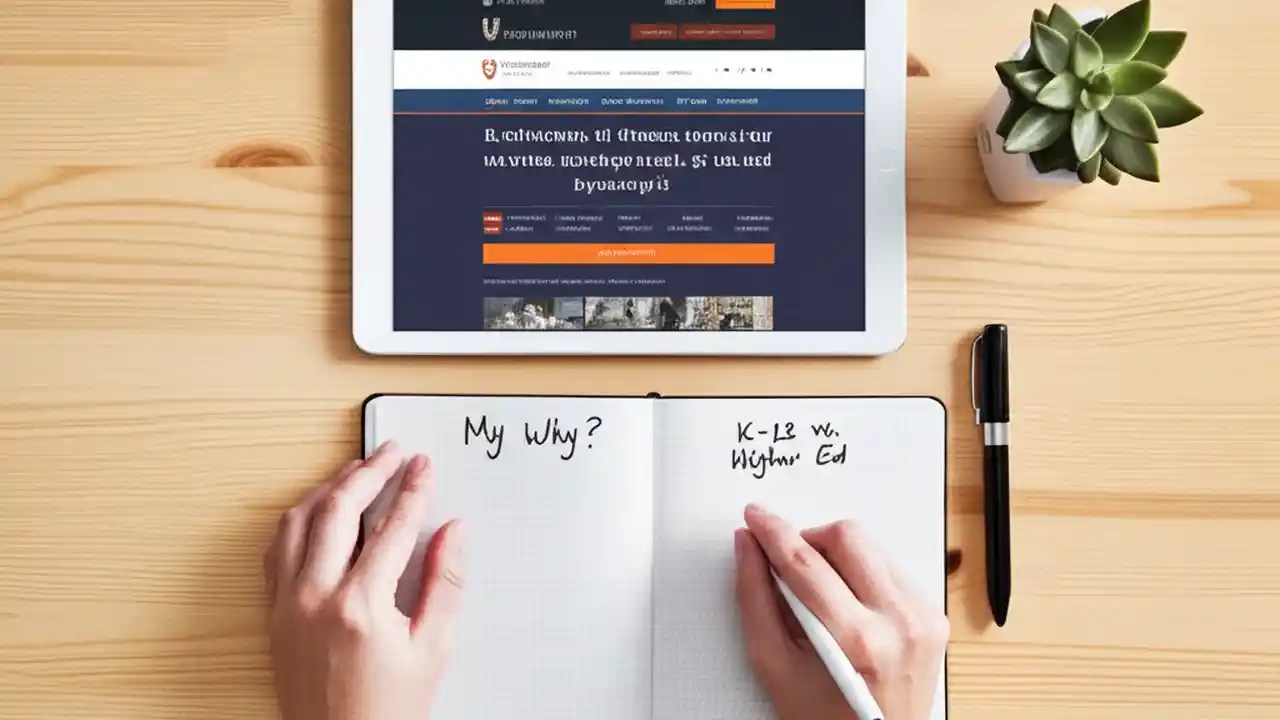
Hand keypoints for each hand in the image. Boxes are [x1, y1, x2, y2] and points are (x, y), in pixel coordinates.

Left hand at [263, 441, 464, 719]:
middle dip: (370, 472)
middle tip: (392, 453)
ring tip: (357, 471)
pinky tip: (317, 509)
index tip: (424, 467)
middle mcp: (315, 598)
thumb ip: (445, 584)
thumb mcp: (433, 649)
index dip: (413, 490)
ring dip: (329, 488)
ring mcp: (287, 604)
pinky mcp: (273, 614)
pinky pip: (277, 549)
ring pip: (299, 521)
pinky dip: (298, 519)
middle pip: (339, 510)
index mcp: (361, 606)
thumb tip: (453, 533)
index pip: (391, 527)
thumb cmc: (387, 711)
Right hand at [735, 504, 947, 719]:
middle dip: (809, 539)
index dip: (774, 532)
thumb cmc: (823, 717)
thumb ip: (756, 598)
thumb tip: (749, 546)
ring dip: (838, 556)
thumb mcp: (774, 664)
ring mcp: (922, 617)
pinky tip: (851, 604)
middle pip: (847, 536)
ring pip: (871, 546)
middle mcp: (898, 622)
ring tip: (822, 591)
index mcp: (856, 639)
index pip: (805, 562)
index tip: (756, 517)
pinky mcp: (933, 615)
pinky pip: (892, 568)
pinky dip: (864, 575)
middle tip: (790, 563)